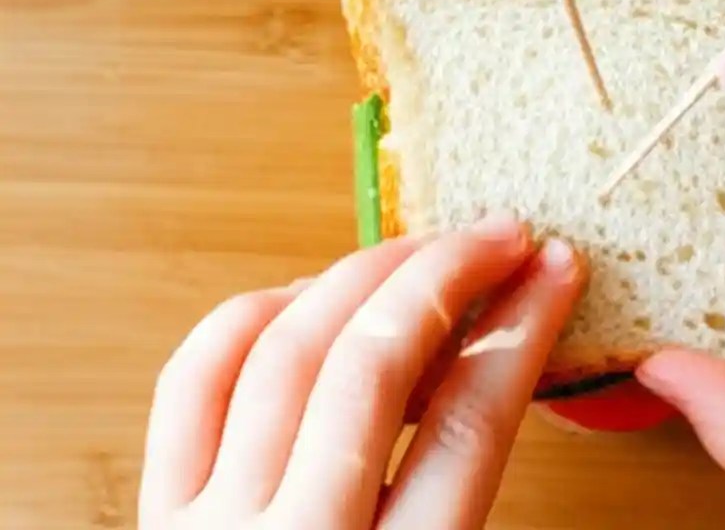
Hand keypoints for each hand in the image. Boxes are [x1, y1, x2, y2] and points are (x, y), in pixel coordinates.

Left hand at [139, 215, 585, 529]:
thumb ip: (463, 498)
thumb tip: (499, 375)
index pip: (468, 426)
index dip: (519, 332)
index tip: (554, 274)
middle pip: (372, 366)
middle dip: (447, 277)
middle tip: (501, 236)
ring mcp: (210, 525)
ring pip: (283, 352)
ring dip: (362, 276)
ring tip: (421, 249)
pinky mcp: (157, 515)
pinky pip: (195, 380)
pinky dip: (254, 315)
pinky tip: (309, 295)